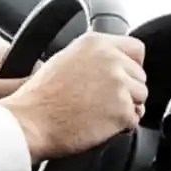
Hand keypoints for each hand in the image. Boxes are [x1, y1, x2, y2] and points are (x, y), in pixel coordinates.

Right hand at [0, 32, 146, 161]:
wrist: (30, 123)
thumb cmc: (39, 98)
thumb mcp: (63, 60)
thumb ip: (92, 57)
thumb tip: (111, 63)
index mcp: (96, 43)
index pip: (136, 49)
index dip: (131, 66)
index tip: (122, 77)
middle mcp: (111, 60)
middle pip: (140, 77)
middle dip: (126, 91)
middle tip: (99, 102)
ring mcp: (118, 85)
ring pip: (140, 99)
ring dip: (125, 109)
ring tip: (96, 113)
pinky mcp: (122, 111)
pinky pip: (133, 121)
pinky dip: (119, 127)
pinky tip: (97, 125)